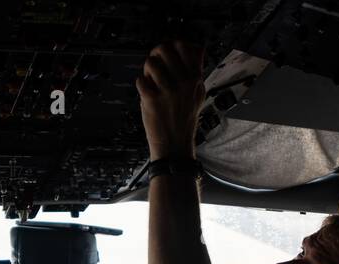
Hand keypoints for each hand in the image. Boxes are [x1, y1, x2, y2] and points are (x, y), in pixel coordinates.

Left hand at [136, 40, 205, 161]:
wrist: (175, 144)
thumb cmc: (185, 120)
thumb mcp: (198, 94)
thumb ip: (197, 70)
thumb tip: (197, 49)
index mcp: (195, 78)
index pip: (184, 46)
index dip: (172, 45)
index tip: (168, 51)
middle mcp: (183, 82)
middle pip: (164, 50)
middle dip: (156, 54)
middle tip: (155, 64)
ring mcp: (168, 91)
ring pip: (150, 63)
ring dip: (147, 70)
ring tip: (150, 80)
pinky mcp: (152, 99)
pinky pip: (140, 79)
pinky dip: (141, 84)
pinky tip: (146, 91)